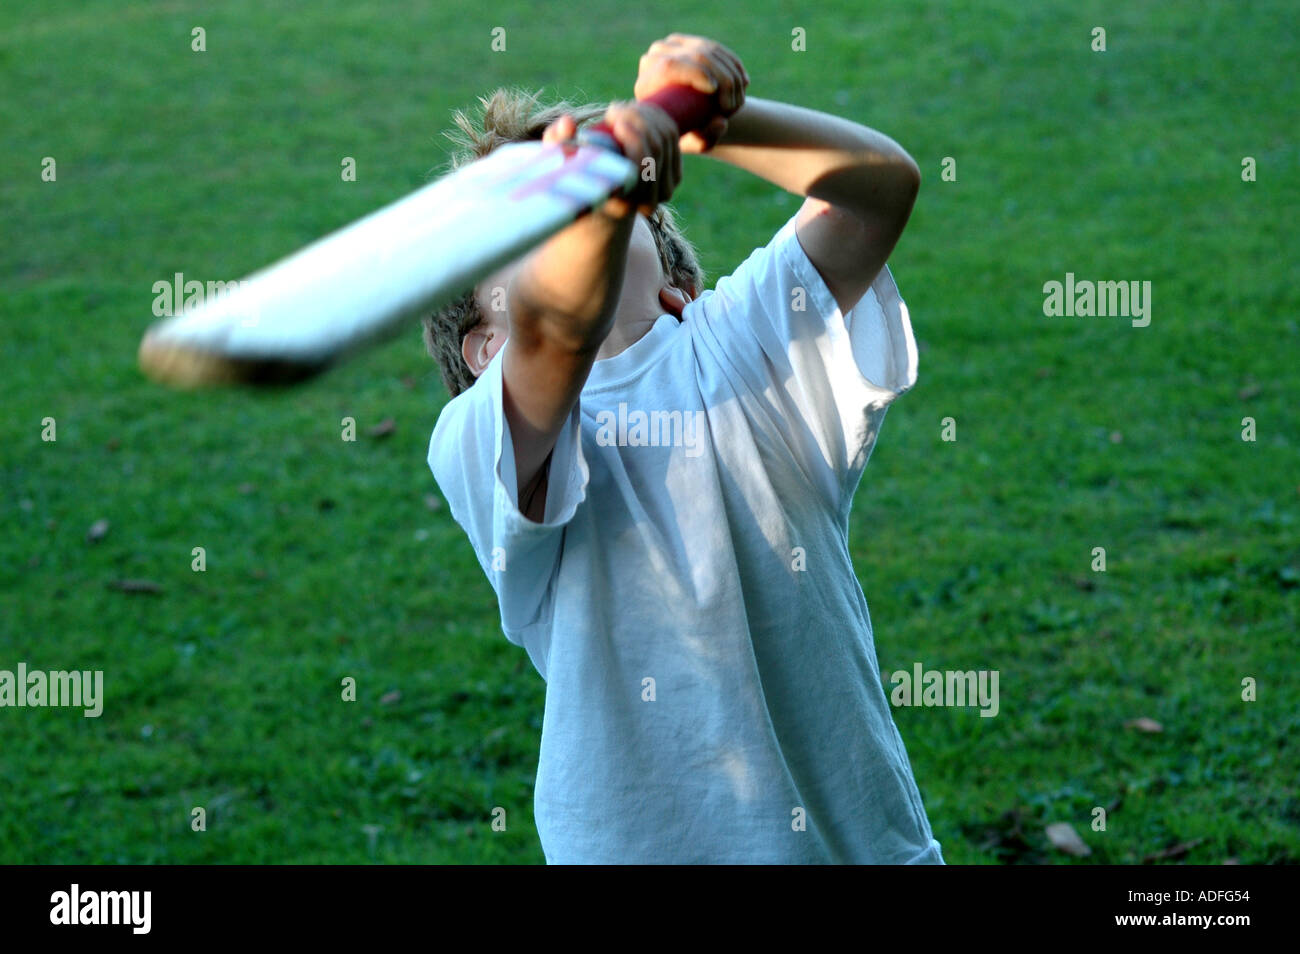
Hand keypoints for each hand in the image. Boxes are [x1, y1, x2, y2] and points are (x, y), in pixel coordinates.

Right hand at [544, 102, 680, 217]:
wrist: (599, 197)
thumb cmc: (575, 177)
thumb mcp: (559, 161)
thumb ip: (557, 143)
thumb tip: (568, 123)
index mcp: (622, 204)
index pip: (641, 166)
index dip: (633, 135)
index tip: (613, 117)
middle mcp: (647, 202)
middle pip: (656, 146)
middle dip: (636, 117)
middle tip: (614, 108)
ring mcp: (665, 191)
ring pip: (666, 138)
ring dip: (645, 113)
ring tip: (623, 108)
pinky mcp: (674, 177)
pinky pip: (673, 137)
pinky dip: (657, 116)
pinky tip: (639, 110)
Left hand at [634, 33, 747, 153]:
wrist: (687, 119)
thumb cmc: (687, 134)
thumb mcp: (694, 143)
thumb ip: (705, 139)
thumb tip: (721, 121)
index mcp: (647, 82)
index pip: (670, 66)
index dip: (695, 73)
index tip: (715, 91)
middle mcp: (657, 57)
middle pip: (695, 56)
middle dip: (722, 79)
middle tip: (733, 107)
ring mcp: (674, 46)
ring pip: (710, 50)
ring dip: (731, 75)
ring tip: (738, 102)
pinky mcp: (692, 41)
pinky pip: (718, 49)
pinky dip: (734, 65)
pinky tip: (743, 84)